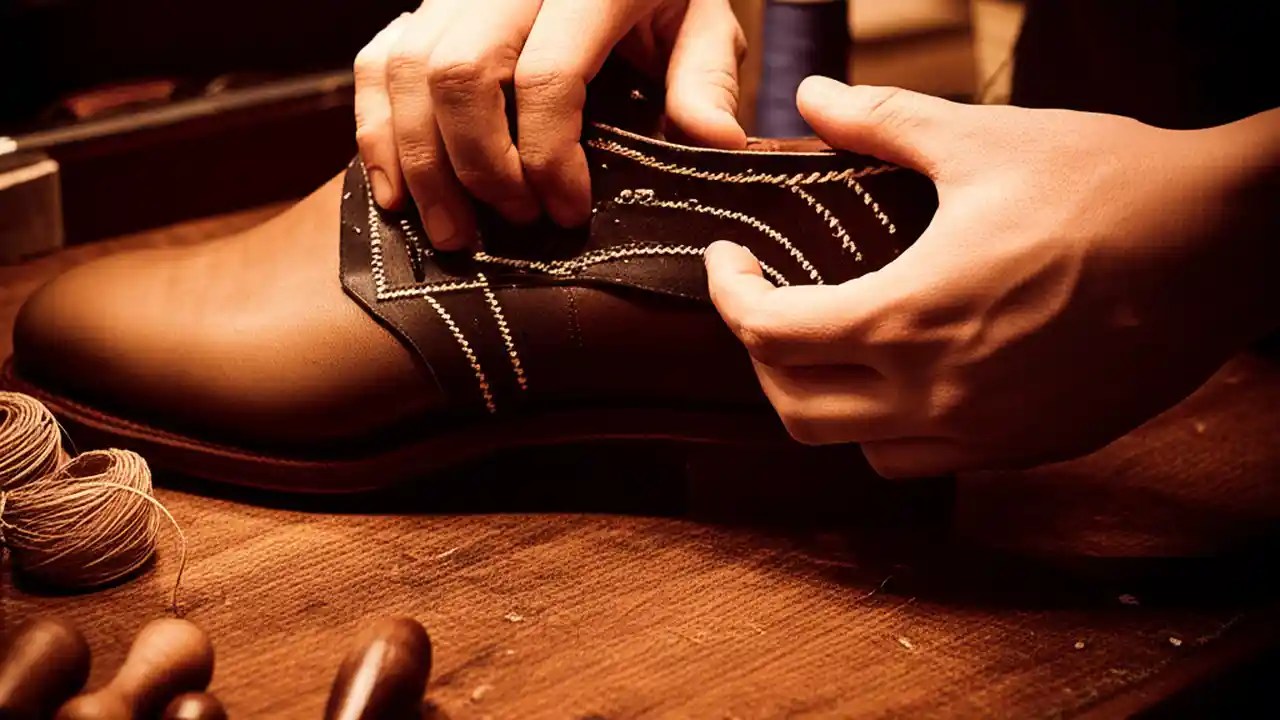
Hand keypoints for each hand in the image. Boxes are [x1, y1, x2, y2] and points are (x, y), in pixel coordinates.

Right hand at [353, 0, 746, 249]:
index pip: (548, 75)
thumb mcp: (701, 23)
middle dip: (477, 168)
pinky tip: (395, 193)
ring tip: (453, 232)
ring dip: (421, 164)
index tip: (567, 212)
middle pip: (460, 75)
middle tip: (511, 225)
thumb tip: (717, 147)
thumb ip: (705, 81)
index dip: (548, 158)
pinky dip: (376, 131)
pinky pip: (378, 60)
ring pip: (407, 70)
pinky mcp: (428, 5)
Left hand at [706, 77, 1278, 477]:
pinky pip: (931, 461)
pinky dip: (895, 429)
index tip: (732, 264)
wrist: (1227, 244)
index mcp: (908, 318)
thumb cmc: (1112, 187)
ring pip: (858, 451)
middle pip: (793, 410)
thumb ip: (882, 123)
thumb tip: (813, 101)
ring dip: (825, 403)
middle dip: (762, 359)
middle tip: (768, 305)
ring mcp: (986, 434)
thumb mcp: (982, 141)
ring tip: (833, 347)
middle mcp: (936, 396)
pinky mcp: (1031, 447)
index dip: (728, 296)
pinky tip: (912, 376)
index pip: (767, 335)